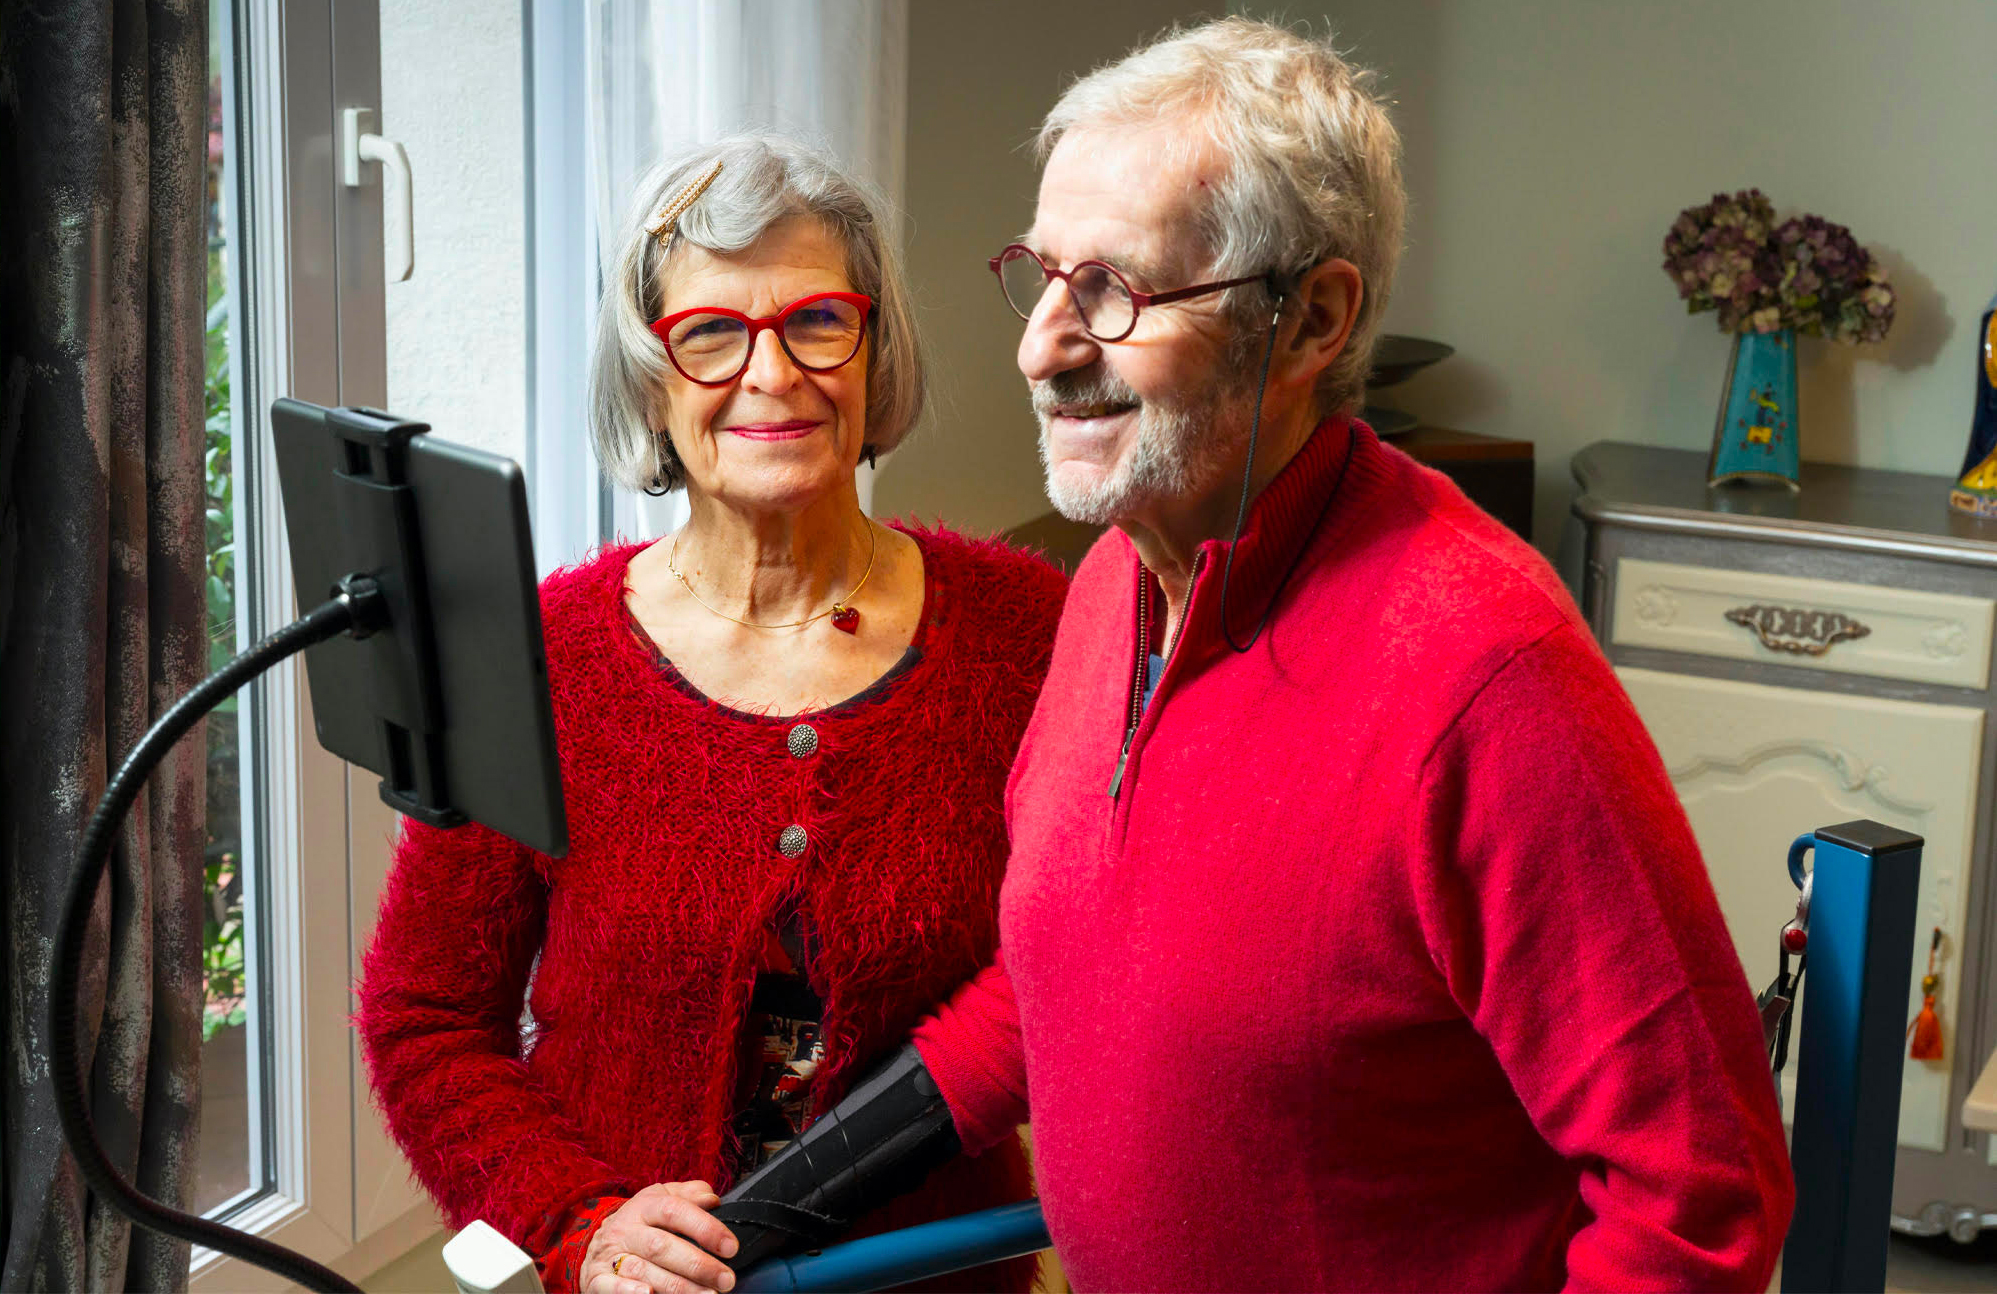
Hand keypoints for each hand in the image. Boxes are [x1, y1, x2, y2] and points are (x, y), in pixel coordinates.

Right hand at [581, 1181, 739, 1293]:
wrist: (595, 1242)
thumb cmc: (640, 1223)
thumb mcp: (661, 1199)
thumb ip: (688, 1195)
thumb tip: (712, 1199)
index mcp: (645, 1206)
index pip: (676, 1211)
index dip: (705, 1228)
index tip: (731, 1247)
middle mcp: (627, 1229)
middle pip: (662, 1245)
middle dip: (697, 1265)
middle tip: (725, 1280)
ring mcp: (610, 1255)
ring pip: (643, 1270)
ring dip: (677, 1286)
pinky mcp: (597, 1278)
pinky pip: (610, 1285)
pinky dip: (629, 1291)